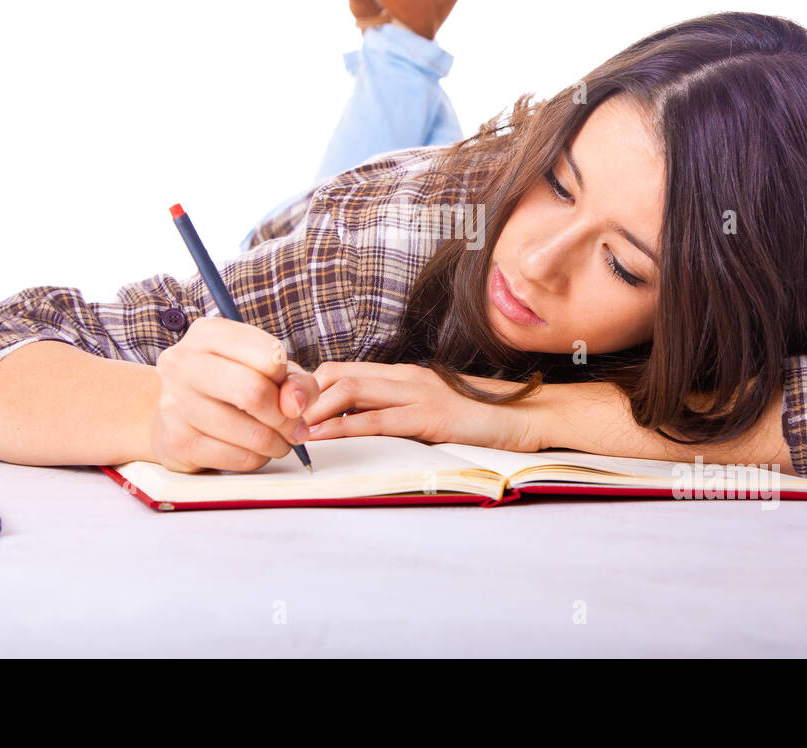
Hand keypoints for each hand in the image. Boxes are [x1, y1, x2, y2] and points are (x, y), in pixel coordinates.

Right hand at [149, 316, 319, 472]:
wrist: (175, 413)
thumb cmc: (227, 385)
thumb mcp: (264, 368)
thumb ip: (293, 379)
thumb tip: (296, 404)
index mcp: (207, 334)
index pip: (268, 355)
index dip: (287, 379)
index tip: (286, 390)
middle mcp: (184, 364)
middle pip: (255, 393)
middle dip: (286, 417)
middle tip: (293, 425)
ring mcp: (175, 404)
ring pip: (251, 432)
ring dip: (277, 442)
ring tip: (278, 440)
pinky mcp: (177, 442)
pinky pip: (238, 458)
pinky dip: (258, 458)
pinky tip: (253, 450)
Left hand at [300, 361, 544, 451]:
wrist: (527, 418)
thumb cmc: (480, 419)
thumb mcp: (430, 413)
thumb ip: (399, 414)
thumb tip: (358, 426)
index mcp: (403, 376)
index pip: (343, 371)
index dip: (310, 387)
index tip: (287, 409)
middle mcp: (405, 378)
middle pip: (338, 374)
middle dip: (304, 396)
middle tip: (279, 419)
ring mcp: (418, 394)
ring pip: (351, 390)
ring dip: (316, 410)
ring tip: (293, 429)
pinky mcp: (430, 416)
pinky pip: (378, 419)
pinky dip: (344, 428)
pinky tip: (323, 437)